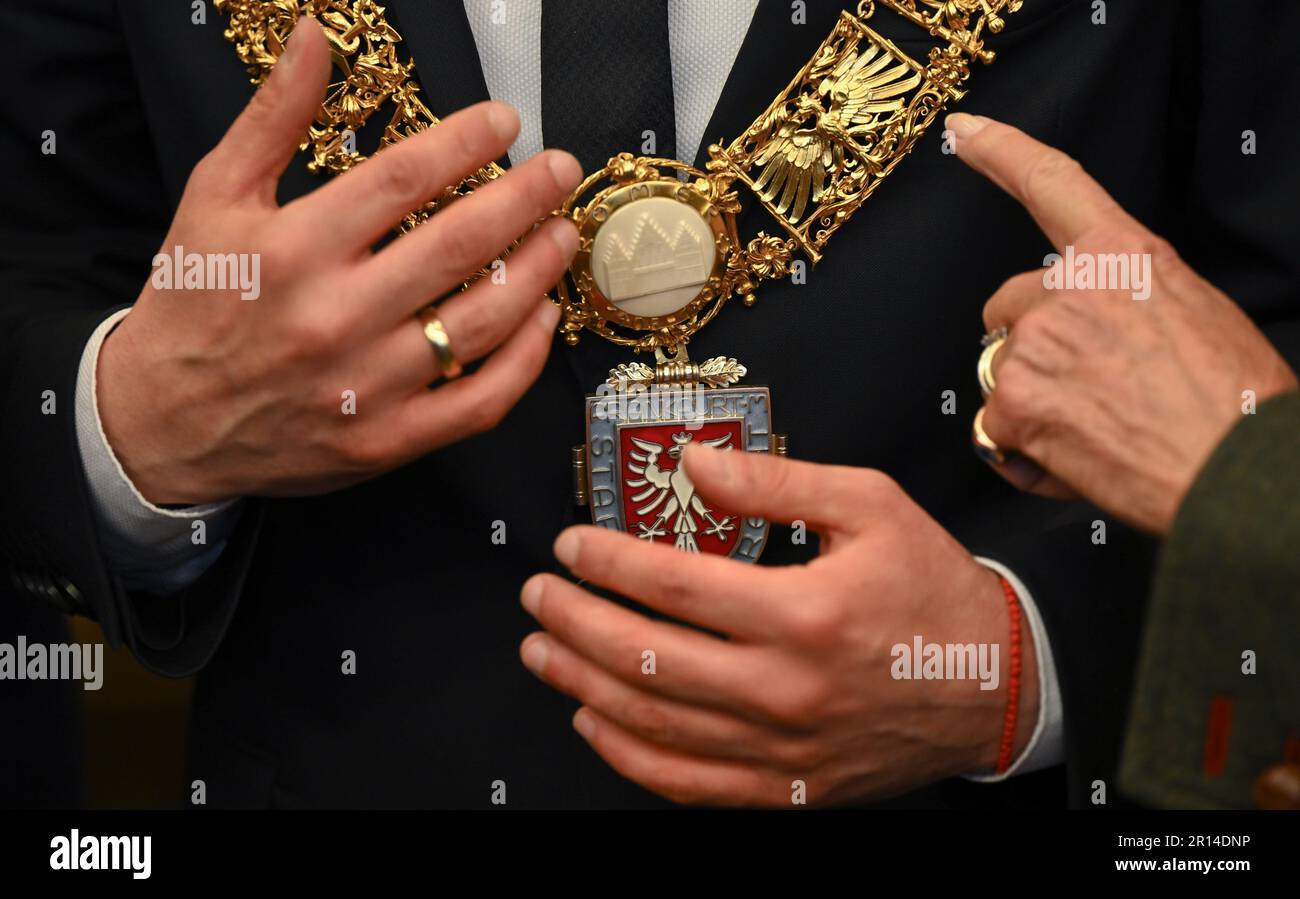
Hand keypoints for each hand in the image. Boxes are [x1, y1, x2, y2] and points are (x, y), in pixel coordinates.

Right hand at [97, 20, 581, 504]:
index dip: (465, 143)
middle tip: (559, 171)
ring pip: (480, 322)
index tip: (505, 122)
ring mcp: (366, 386)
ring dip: (536, 273)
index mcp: (294, 250)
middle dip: (524, 199)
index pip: (403, 180)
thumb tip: (313, 38)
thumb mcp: (216, 198)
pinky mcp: (387, 440)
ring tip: (562, 236)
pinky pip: (479, 400)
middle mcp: (335, 317)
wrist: (162, 421)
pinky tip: (541, 318)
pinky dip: (523, 359)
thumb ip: (271, 117)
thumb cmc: (195, 302)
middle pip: (458, 245)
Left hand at [519, 445, 1037, 806]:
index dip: (608, 562)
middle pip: (647, 659)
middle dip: (575, 623)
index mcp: (805, 614)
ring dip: (582, 685)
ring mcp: (783, 747)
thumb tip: (694, 462)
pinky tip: (594, 720)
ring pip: (654, 724)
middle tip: (538, 595)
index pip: (674, 587)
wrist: (995, 684)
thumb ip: (775, 482)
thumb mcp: (870, 505)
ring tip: (542, 652)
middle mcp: (786, 689)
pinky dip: (629, 756)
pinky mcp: (786, 785)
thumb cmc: (931, 589)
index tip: (572, 544)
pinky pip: (688, 783)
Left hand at [949, 113, 1297, 534]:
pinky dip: (1025, 450)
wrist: (1238, 468)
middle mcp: (1072, 286)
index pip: (1052, 183)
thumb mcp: (1194, 314)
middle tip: (1086, 388)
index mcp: (1124, 256)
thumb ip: (1128, 299)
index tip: (964, 131)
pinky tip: (1078, 458)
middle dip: (1029, 345)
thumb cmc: (1235, 403)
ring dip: (1031, 402)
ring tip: (1098, 429)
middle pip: (1008, 307)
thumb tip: (1102, 322)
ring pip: (1001, 370)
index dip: (1001, 151)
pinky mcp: (1013, 399)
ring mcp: (1036, 341)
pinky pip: (995, 428)